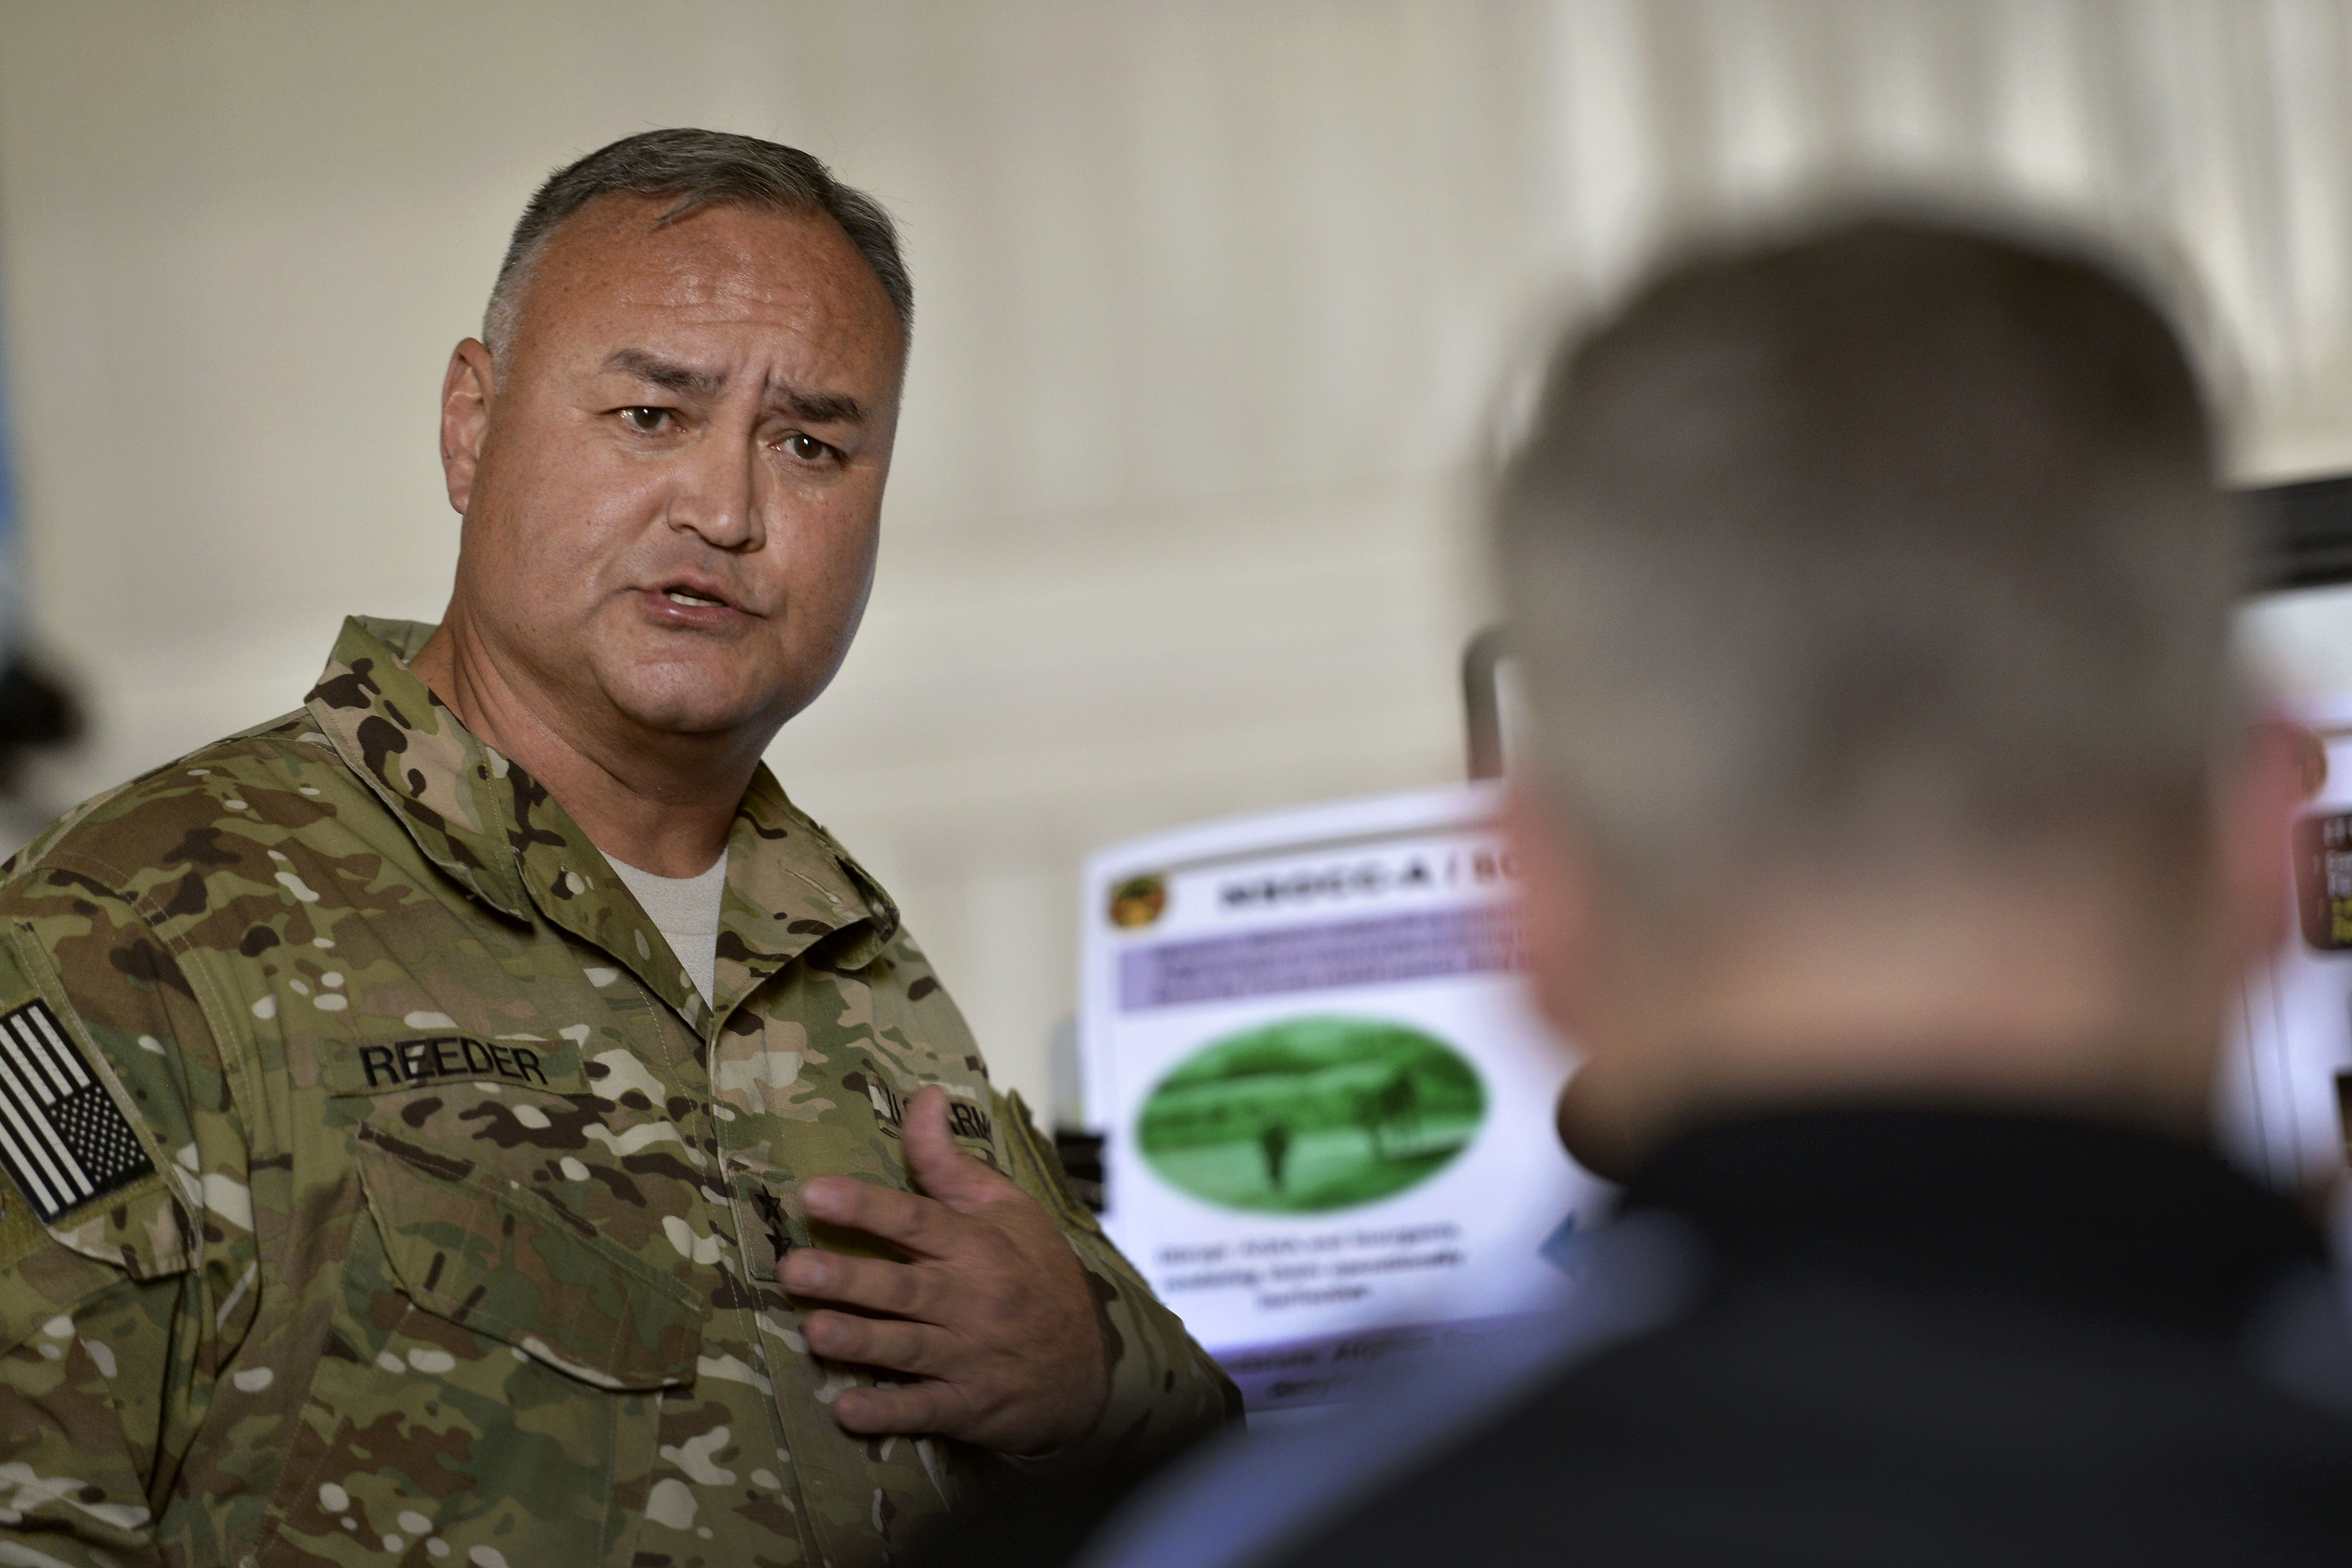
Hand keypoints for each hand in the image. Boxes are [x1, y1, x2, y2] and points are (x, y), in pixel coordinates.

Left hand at [778, 1085, 1111, 1453]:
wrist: (1089, 1365)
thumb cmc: (1036, 1274)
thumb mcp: (1007, 1209)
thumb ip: (950, 1161)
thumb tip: (924, 1096)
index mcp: (976, 1244)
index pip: (915, 1219)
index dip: (866, 1206)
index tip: (815, 1193)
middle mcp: (970, 1298)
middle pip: (904, 1286)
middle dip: (850, 1278)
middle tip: (794, 1269)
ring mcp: (969, 1356)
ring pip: (909, 1347)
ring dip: (862, 1341)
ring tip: (815, 1331)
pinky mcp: (967, 1406)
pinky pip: (926, 1411)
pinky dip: (889, 1414)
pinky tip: (850, 1411)